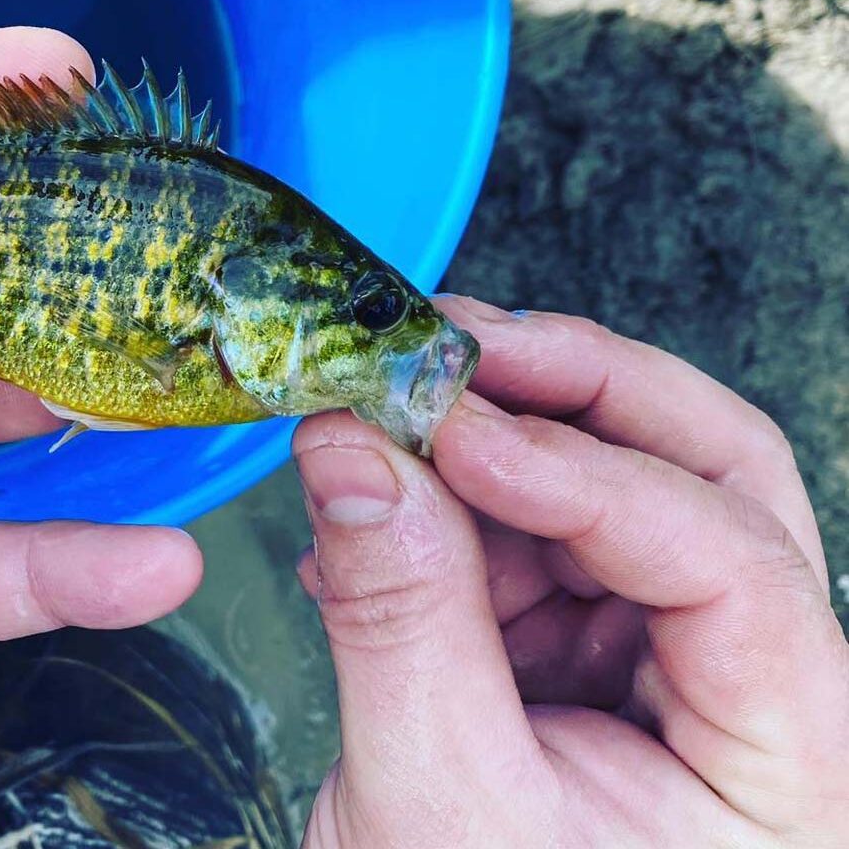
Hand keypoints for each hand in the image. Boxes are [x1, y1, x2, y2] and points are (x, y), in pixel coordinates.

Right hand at [293, 297, 847, 846]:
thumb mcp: (431, 800)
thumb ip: (401, 614)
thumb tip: (354, 444)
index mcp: (794, 761)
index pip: (728, 558)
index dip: (583, 470)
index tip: (446, 422)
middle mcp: (762, 689)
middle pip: (718, 474)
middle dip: (579, 395)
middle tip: (455, 349)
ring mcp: (678, 658)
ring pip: (624, 480)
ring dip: (494, 449)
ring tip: (380, 450)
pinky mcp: (597, 644)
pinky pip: (540, 529)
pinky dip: (455, 502)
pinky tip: (372, 522)